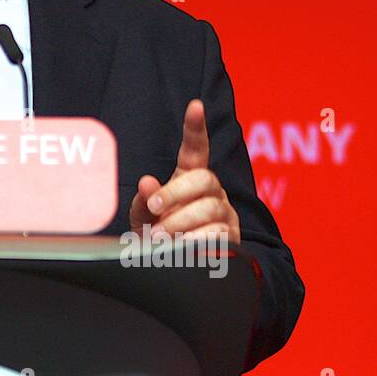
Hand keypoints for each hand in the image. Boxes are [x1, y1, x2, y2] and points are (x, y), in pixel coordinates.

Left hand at [128, 99, 241, 245]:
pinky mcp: (232, 237)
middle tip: (153, 208)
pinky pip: (218, 233)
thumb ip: (144, 200)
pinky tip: (181, 246)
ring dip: (181, 221)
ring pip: (210, 207)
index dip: (196, 128)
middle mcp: (212, 190)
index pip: (196, 149)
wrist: (173, 269)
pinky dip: (195, 240)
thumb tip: (147, 183)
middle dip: (176, 193)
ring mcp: (225, 213)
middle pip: (204, 178)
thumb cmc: (157, 235)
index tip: (195, 106)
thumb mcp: (143, 217)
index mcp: (189, 178)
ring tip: (159, 235)